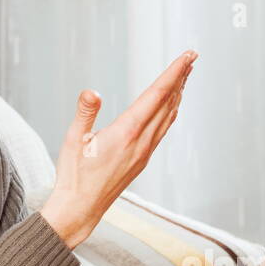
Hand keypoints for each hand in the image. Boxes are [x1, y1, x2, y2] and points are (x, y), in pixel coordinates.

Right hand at [40, 50, 195, 247]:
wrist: (81, 209)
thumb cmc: (74, 175)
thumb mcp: (72, 140)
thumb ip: (84, 113)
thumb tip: (92, 91)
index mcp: (127, 132)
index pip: (156, 95)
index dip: (174, 73)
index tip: (187, 56)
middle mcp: (142, 142)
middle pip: (168, 102)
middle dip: (181, 77)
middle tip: (192, 57)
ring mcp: (144, 152)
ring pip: (168, 116)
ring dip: (177, 94)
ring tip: (185, 76)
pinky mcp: (142, 160)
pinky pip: (162, 130)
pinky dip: (170, 112)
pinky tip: (170, 108)